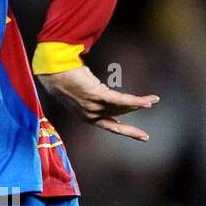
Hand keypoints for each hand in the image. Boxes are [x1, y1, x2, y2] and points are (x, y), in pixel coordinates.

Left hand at [37, 66, 158, 141]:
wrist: (53, 70)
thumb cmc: (65, 77)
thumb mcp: (81, 91)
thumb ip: (96, 96)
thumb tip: (107, 94)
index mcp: (86, 117)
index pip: (111, 125)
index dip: (127, 131)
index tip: (141, 136)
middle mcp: (90, 115)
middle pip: (119, 116)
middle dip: (134, 118)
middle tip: (147, 125)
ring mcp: (93, 106)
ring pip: (122, 107)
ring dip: (139, 104)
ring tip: (153, 100)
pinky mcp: (96, 95)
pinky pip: (120, 100)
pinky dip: (135, 101)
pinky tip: (147, 101)